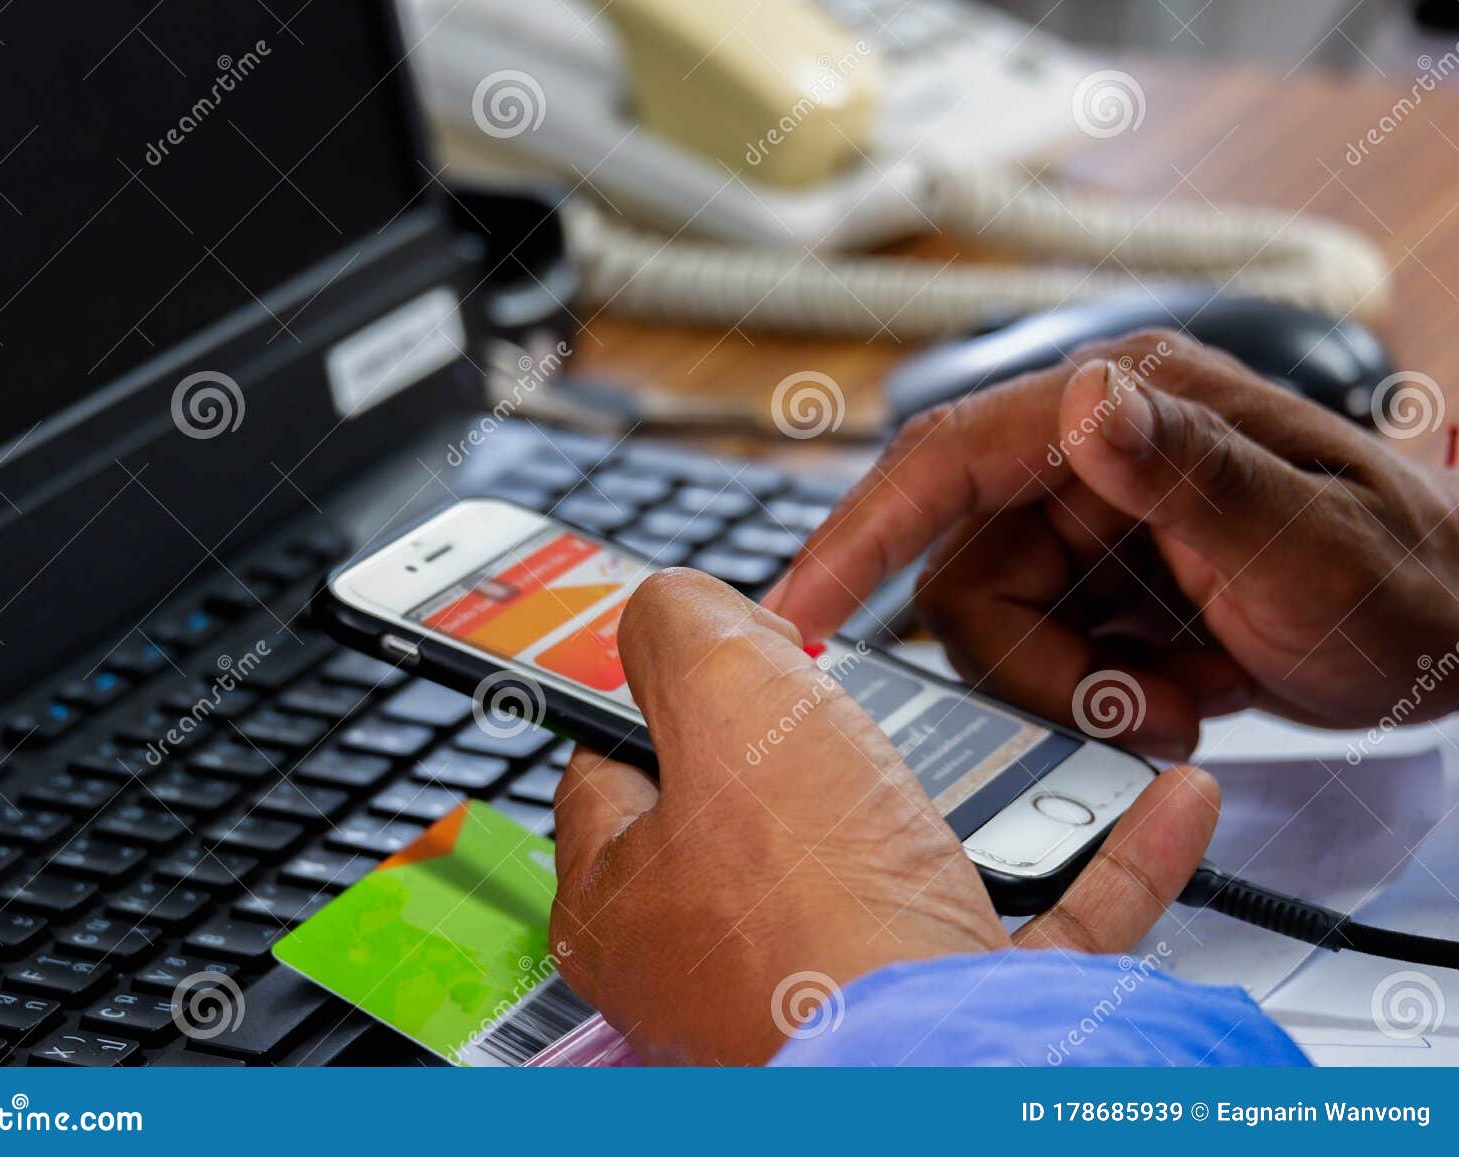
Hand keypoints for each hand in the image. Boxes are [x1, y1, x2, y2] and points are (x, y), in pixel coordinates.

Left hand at [551, 568, 1218, 1064]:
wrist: (945, 1078)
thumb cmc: (812, 907)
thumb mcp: (720, 702)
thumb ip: (680, 628)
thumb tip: (673, 608)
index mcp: (631, 899)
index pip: (617, 767)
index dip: (667, 692)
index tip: (727, 649)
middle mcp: (720, 965)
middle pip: (760, 816)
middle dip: (823, 742)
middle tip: (857, 691)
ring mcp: (836, 1001)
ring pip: (904, 876)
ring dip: (973, 803)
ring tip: (1016, 729)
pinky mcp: (954, 1027)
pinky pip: (1039, 931)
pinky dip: (1102, 866)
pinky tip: (1162, 805)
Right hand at [765, 330, 1458, 758]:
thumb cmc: (1413, 579)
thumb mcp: (1310, 540)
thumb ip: (1192, 471)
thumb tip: (1088, 405)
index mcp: (1129, 407)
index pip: (949, 459)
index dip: (861, 533)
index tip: (797, 610)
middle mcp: (1092, 457)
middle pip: (965, 576)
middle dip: (1038, 666)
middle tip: (1141, 710)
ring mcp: (1094, 526)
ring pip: (996, 631)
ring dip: (1077, 690)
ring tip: (1180, 700)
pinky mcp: (1102, 586)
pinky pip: (1041, 658)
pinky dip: (1100, 698)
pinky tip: (1183, 688)